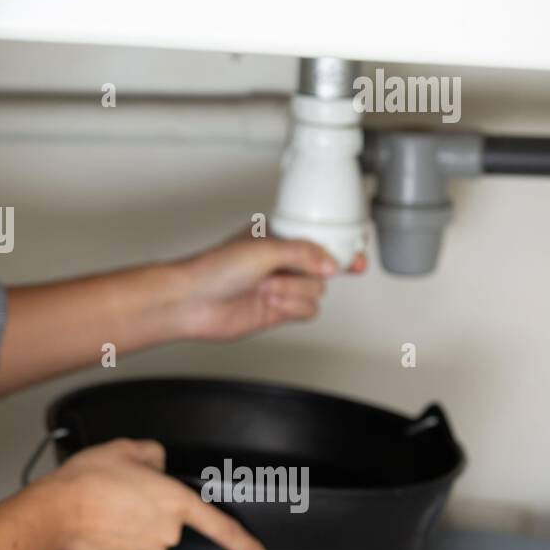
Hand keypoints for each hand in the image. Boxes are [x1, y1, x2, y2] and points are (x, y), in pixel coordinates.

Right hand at [45, 438, 267, 549]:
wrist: (54, 513)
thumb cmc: (86, 482)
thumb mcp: (124, 449)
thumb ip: (152, 454)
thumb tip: (156, 462)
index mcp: (173, 502)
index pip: (219, 525)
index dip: (243, 543)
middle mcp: (165, 532)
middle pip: (168, 521)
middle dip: (150, 509)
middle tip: (121, 494)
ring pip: (147, 538)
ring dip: (132, 526)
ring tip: (104, 509)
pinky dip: (118, 542)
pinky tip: (100, 527)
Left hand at [165, 227, 366, 342]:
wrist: (192, 302)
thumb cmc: (214, 269)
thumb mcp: (264, 249)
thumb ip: (304, 252)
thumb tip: (332, 263)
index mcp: (277, 238)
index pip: (319, 241)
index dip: (340, 247)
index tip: (357, 254)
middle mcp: (280, 262)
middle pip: (324, 269)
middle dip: (311, 273)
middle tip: (304, 273)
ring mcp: (280, 287)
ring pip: (317, 292)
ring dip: (294, 291)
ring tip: (266, 288)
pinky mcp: (278, 311)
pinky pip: (308, 311)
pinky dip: (292, 308)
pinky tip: (271, 304)